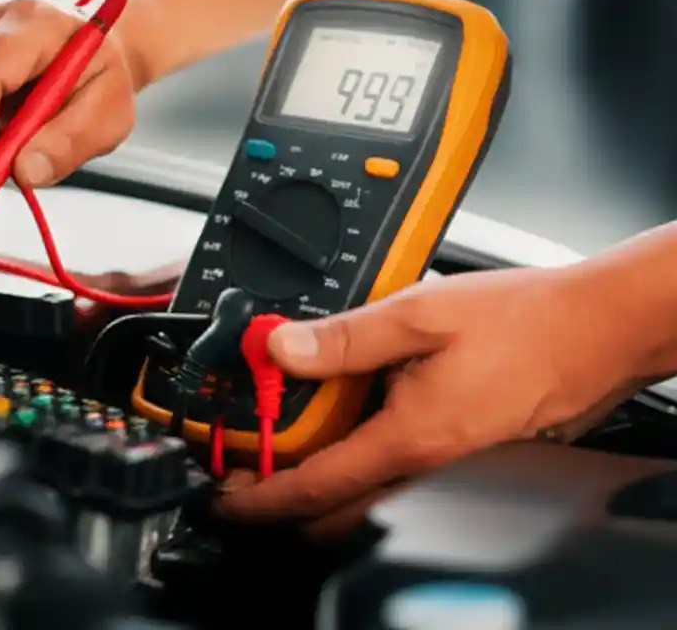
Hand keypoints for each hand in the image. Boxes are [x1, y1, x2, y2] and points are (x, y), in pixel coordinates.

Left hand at [214, 265, 645, 533]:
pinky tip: (346, 417)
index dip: (259, 499)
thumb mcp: (419, 313)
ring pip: (363, 494)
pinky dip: (353, 457)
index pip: (313, 488)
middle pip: (334, 510)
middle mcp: (426, 463)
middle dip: (281, 502)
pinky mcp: (458, 447)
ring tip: (285, 441)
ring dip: (318, 479)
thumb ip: (344, 337)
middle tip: (246, 473)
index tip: (225, 496)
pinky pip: (392, 470)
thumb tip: (281, 348)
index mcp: (408, 438)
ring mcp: (445, 462)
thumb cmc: (527, 322)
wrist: (598, 329)